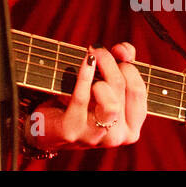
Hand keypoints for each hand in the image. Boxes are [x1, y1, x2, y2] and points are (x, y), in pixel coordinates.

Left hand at [26, 42, 146, 150]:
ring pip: (110, 103)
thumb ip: (121, 63)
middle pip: (122, 90)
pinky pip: (82, 99)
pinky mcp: (72, 131)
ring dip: (101, 73)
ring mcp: (95, 137)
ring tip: (91, 60)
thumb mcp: (105, 83)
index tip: (117, 51)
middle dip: (110, 63)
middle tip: (98, 49)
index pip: (138, 90)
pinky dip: (85, 76)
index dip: (129, 66)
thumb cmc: (82, 100)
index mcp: (131, 127)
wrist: (48, 124)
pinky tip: (86, 61)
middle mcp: (117, 136)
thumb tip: (124, 49)